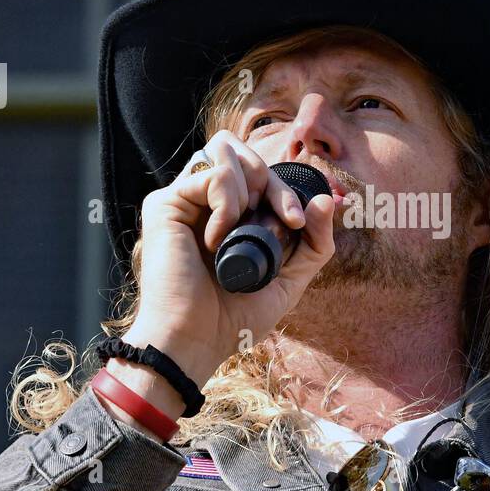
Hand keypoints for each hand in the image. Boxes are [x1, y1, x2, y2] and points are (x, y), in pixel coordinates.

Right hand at [116, 130, 335, 417]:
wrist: (198, 340)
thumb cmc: (235, 317)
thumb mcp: (289, 280)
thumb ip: (314, 243)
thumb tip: (325, 200)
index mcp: (228, 214)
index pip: (259, 172)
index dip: (284, 189)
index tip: (297, 223)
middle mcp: (203, 202)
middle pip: (243, 152)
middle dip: (274, 182)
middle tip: (284, 220)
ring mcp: (184, 200)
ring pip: (226, 150)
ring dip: (249, 187)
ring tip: (242, 228)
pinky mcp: (165, 204)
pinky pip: (212, 174)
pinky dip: (227, 203)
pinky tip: (217, 241)